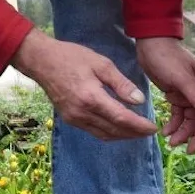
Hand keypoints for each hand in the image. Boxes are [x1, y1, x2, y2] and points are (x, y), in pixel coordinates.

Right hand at [12, 28, 156, 140]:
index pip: (121, 119)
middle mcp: (82, 113)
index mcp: (91, 98)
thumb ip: (121, 83)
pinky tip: (119, 127)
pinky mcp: (70, 119)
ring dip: (123, 136)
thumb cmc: (72, 57)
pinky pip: (94, 131)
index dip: (139, 126)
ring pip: (104, 135)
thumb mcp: (101, 64)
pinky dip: (109, 132)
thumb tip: (139, 100)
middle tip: (149, 131)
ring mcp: (74, 118)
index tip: (153, 128)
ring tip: (138, 131)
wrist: (41, 61)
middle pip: (114, 131)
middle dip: (134, 133)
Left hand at [135, 37, 194, 153]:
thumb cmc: (168, 58)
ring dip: (183, 132)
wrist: (150, 44)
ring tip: (170, 141)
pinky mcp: (176, 95)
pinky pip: (179, 115)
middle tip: (187, 150)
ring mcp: (189, 95)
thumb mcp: (182, 79)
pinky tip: (165, 130)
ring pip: (191, 120)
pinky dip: (174, 124)